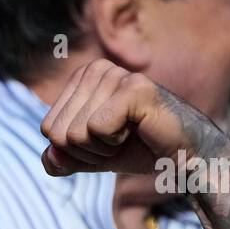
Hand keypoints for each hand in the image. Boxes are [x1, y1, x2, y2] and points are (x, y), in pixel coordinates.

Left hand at [39, 60, 226, 177]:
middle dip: (86, 151)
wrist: (181, 156)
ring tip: (128, 136)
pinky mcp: (134, 89)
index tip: (103, 142)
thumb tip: (49, 157)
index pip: (48, 129)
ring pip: (75, 133)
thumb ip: (61, 159)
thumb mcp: (89, 157)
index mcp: (81, 78)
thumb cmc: (136, 149)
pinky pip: (96, 129)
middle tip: (117, 142)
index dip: (73, 150)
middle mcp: (95, 69)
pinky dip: (114, 143)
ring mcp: (116, 76)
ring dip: (101, 149)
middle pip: (58, 132)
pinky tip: (137, 131)